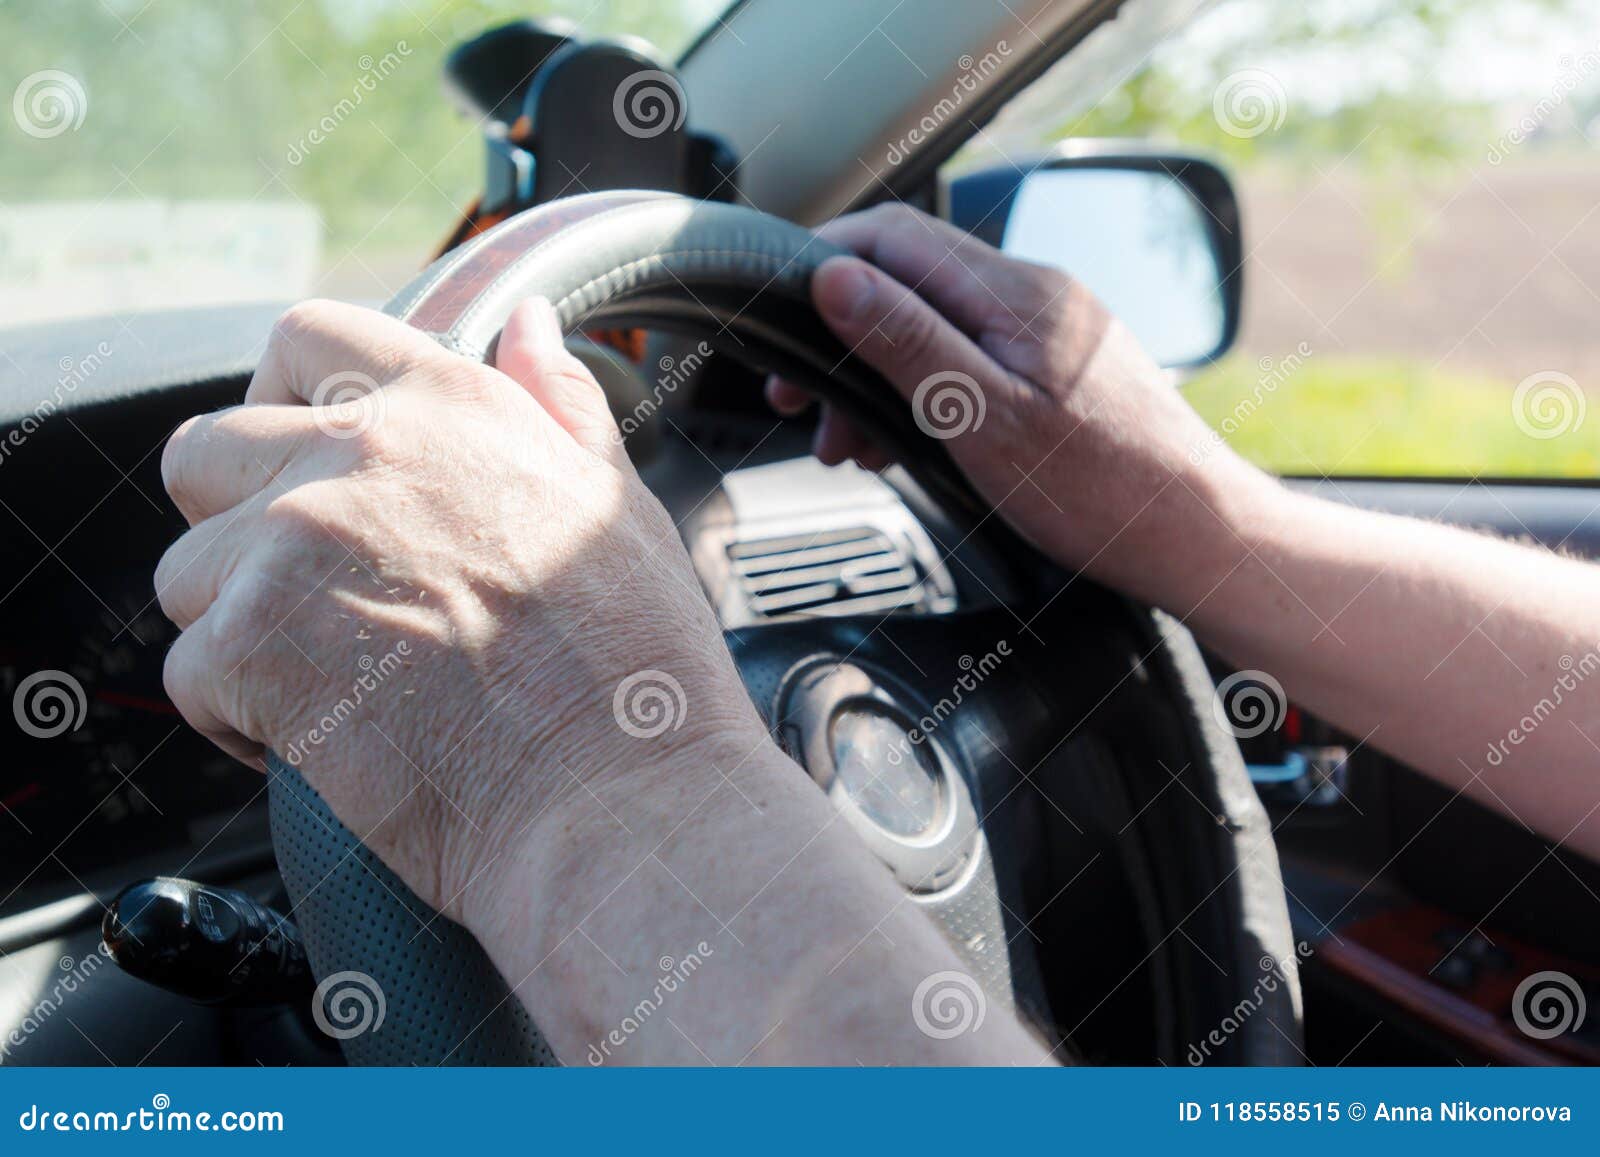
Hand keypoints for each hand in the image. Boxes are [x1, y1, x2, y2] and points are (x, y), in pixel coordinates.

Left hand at [157, 299, 770, 922]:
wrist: (618, 798)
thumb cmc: (636, 669)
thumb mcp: (615, 506)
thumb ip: (559, 404)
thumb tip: (529, 322)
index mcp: (451, 407)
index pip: (306, 338)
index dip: (286, 397)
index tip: (306, 457)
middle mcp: (358, 455)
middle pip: (207, 449)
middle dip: (236, 518)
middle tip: (310, 587)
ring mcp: (293, 544)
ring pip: (186, 568)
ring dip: (238, 623)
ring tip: (330, 678)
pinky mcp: (251, 645)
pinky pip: (188, 669)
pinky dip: (237, 715)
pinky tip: (321, 738)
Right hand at [769, 204, 1279, 609]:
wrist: (1197, 535)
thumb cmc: (1102, 492)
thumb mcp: (983, 422)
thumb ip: (907, 342)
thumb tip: (834, 277)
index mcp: (1016, 294)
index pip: (894, 234)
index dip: (822, 263)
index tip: (779, 320)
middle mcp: (1038, 295)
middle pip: (909, 281)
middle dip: (843, 338)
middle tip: (800, 405)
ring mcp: (1053, 330)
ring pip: (936, 326)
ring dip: (879, 377)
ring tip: (850, 448)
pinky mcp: (1061, 367)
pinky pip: (972, 358)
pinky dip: (924, 394)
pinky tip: (909, 445)